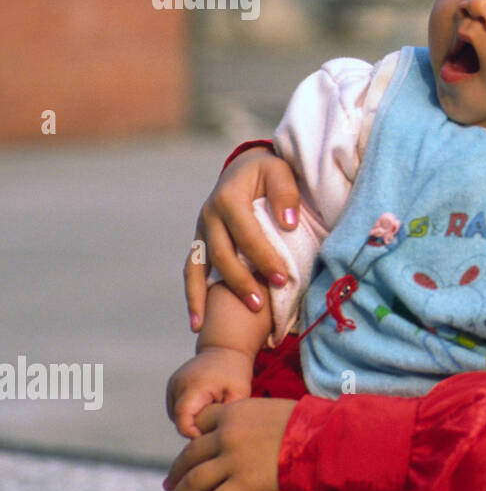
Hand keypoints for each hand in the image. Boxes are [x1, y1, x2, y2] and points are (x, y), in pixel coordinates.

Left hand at [161, 398, 296, 490]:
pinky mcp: (242, 484)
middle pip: (190, 455)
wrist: (320, 437)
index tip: (189, 451)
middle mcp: (226, 435)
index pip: (201, 422)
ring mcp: (232, 460)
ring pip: (194, 482)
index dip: (193, 437)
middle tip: (169, 485)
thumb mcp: (269, 409)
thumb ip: (249, 419)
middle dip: (176, 473)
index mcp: (233, 412)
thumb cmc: (304, 421)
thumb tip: (247, 432)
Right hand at [166, 348, 255, 438]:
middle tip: (213, 426)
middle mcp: (178, 384)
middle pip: (178, 418)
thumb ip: (226, 413)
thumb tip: (211, 433)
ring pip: (174, 415)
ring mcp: (173, 383)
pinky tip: (203, 409)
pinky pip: (175, 407)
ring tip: (209, 414)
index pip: (182, 417)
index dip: (191, 432)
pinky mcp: (172, 384)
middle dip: (192, 427)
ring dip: (189, 420)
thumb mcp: (240, 392)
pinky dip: (186, 413)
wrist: (226, 348)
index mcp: (194, 385)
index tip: (208, 436)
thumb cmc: (236, 371)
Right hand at [184, 147, 299, 329]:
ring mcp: (201, 230)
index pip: (247, 234)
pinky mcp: (200, 242)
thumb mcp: (280, 170)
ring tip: (214, 324)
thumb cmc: (269, 171)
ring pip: (199, 267)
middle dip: (241, 282)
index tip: (282, 279)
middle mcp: (209, 215)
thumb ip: (285, 193)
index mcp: (229, 197)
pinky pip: (192, 271)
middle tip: (261, 304)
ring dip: (208, 296)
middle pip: (222, 254)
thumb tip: (289, 222)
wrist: (246, 167)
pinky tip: (197, 322)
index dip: (264, 257)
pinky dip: (193, 296)